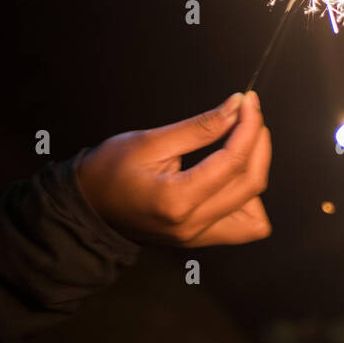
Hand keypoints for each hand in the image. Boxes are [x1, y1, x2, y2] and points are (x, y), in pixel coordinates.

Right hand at [75, 92, 272, 246]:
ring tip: (240, 148)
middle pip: (251, 185)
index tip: (248, 102)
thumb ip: (200, 127)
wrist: (85, 206)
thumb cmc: (108, 170)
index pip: (233, 162)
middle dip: (258, 144)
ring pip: (255, 215)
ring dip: (256, 176)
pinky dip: (248, 202)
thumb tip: (237, 107)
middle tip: (249, 116)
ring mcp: (196, 238)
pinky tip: (231, 178)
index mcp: (177, 201)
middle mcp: (192, 226)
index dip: (248, 127)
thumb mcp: (150, 141)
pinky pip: (243, 228)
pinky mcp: (198, 240)